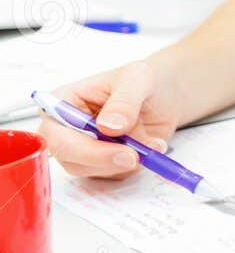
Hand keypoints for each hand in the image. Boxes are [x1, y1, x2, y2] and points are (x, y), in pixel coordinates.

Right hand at [38, 59, 183, 180]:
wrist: (162, 93)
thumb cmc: (140, 80)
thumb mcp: (137, 79)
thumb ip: (124, 102)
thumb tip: (109, 126)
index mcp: (63, 102)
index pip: (55, 134)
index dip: (81, 148)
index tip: (116, 149)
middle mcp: (67, 128)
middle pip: (70, 158)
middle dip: (104, 160)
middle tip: (135, 156)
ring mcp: (84, 148)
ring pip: (92, 169)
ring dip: (124, 162)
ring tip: (151, 142)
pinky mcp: (103, 162)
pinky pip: (114, 173)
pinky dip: (136, 165)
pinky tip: (152, 146)